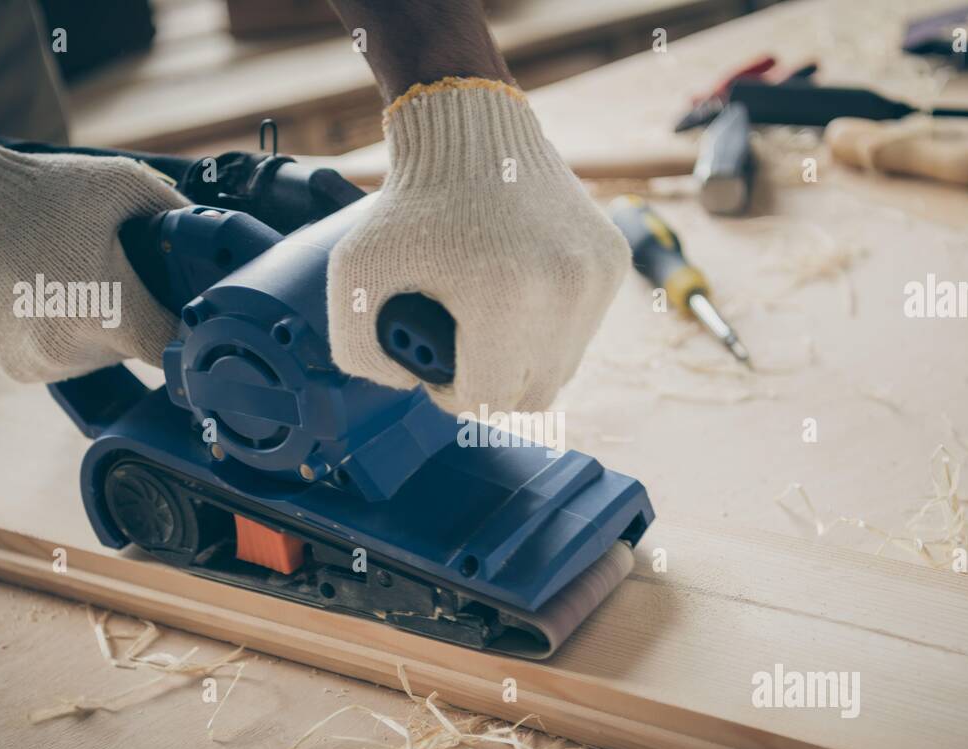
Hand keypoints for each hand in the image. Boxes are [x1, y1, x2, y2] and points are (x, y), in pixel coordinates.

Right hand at [0, 130, 185, 382]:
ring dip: (105, 330)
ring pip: (103, 357)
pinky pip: (67, 360)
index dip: (188, 332)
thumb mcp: (122, 185)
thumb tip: (217, 234)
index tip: (190, 316)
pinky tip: (51, 298)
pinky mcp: (21, 371)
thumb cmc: (36, 193)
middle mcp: (75, 348)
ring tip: (78, 282)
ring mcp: (45, 364)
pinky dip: (69, 337)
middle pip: (138, 350)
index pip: (174, 347)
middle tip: (121, 276)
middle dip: (140, 317)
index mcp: (108, 310)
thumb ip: (177, 213)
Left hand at [326, 79, 628, 413]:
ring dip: (524, 360)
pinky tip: (520, 290)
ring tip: (489, 320)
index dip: (452, 395)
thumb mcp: (355, 273)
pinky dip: (550, 326)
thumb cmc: (409, 204)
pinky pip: (583, 329)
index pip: (488, 399)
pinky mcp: (612, 263)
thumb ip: (360, 350)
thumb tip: (408, 383)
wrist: (472, 130)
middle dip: (492, 386)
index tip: (437, 365)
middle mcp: (562, 292)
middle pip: (532, 396)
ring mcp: (594, 278)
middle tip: (463, 354)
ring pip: (562, 368)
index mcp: (503, 297)